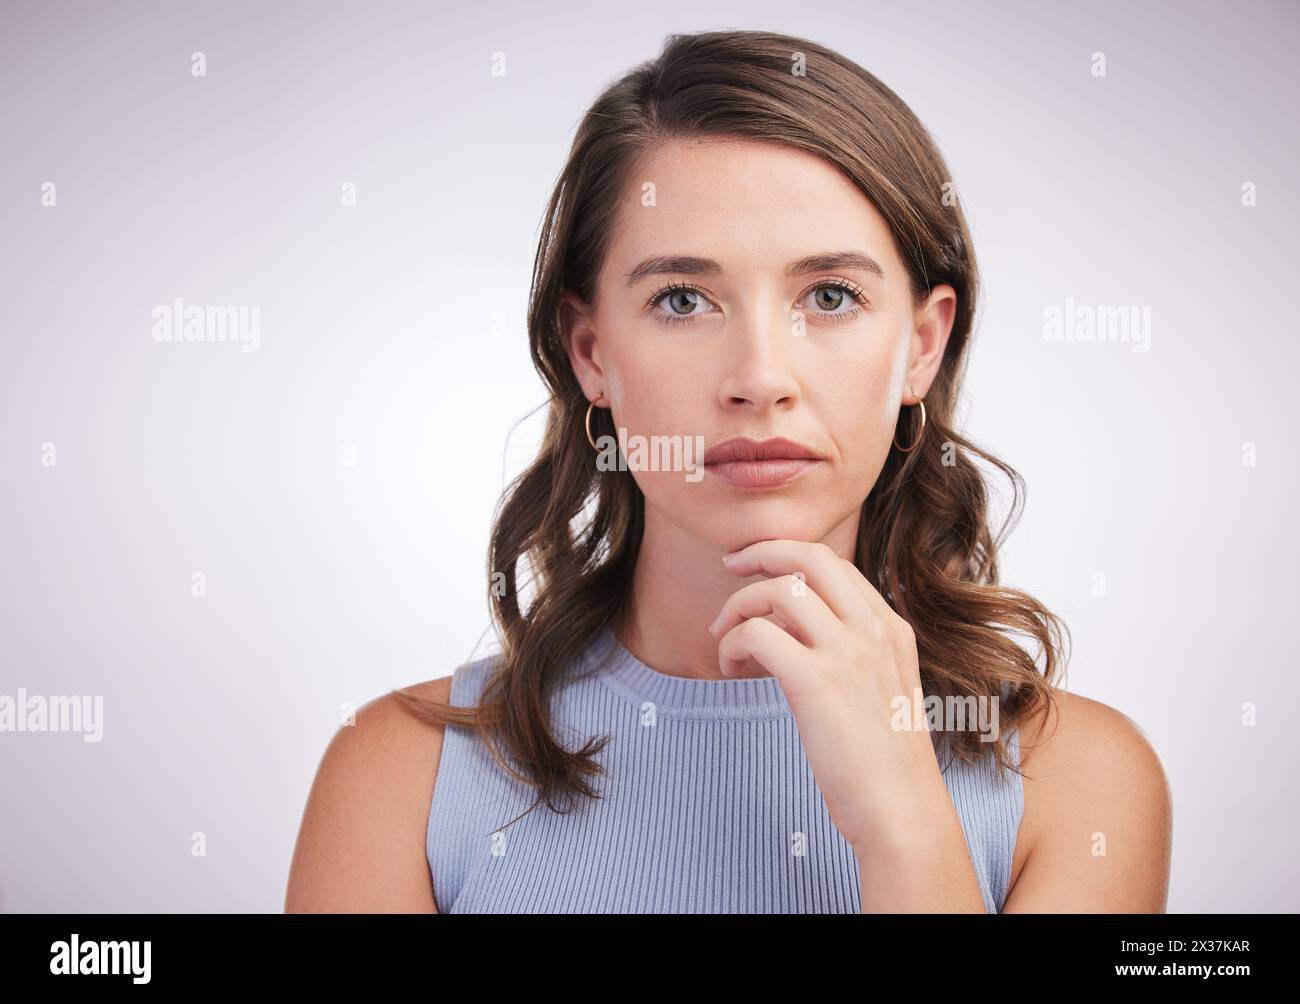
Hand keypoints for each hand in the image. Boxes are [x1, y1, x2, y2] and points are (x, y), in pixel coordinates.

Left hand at [707, 539, 947, 855]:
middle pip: (810, 556)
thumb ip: (854, 653)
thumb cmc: (885, 764)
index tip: (758, 568)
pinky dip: (732, 644)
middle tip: (731, 566)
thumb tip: (796, 632)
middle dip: (761, 552)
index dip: (789, 557)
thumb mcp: (883, 689)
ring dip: (739, 605)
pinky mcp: (817, 682)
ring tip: (724, 636)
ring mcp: (847, 653)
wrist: (903, 811)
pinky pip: (758, 634)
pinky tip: (731, 668)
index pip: (835, 563)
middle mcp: (873, 630)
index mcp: (891, 628)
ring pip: (779, 589)